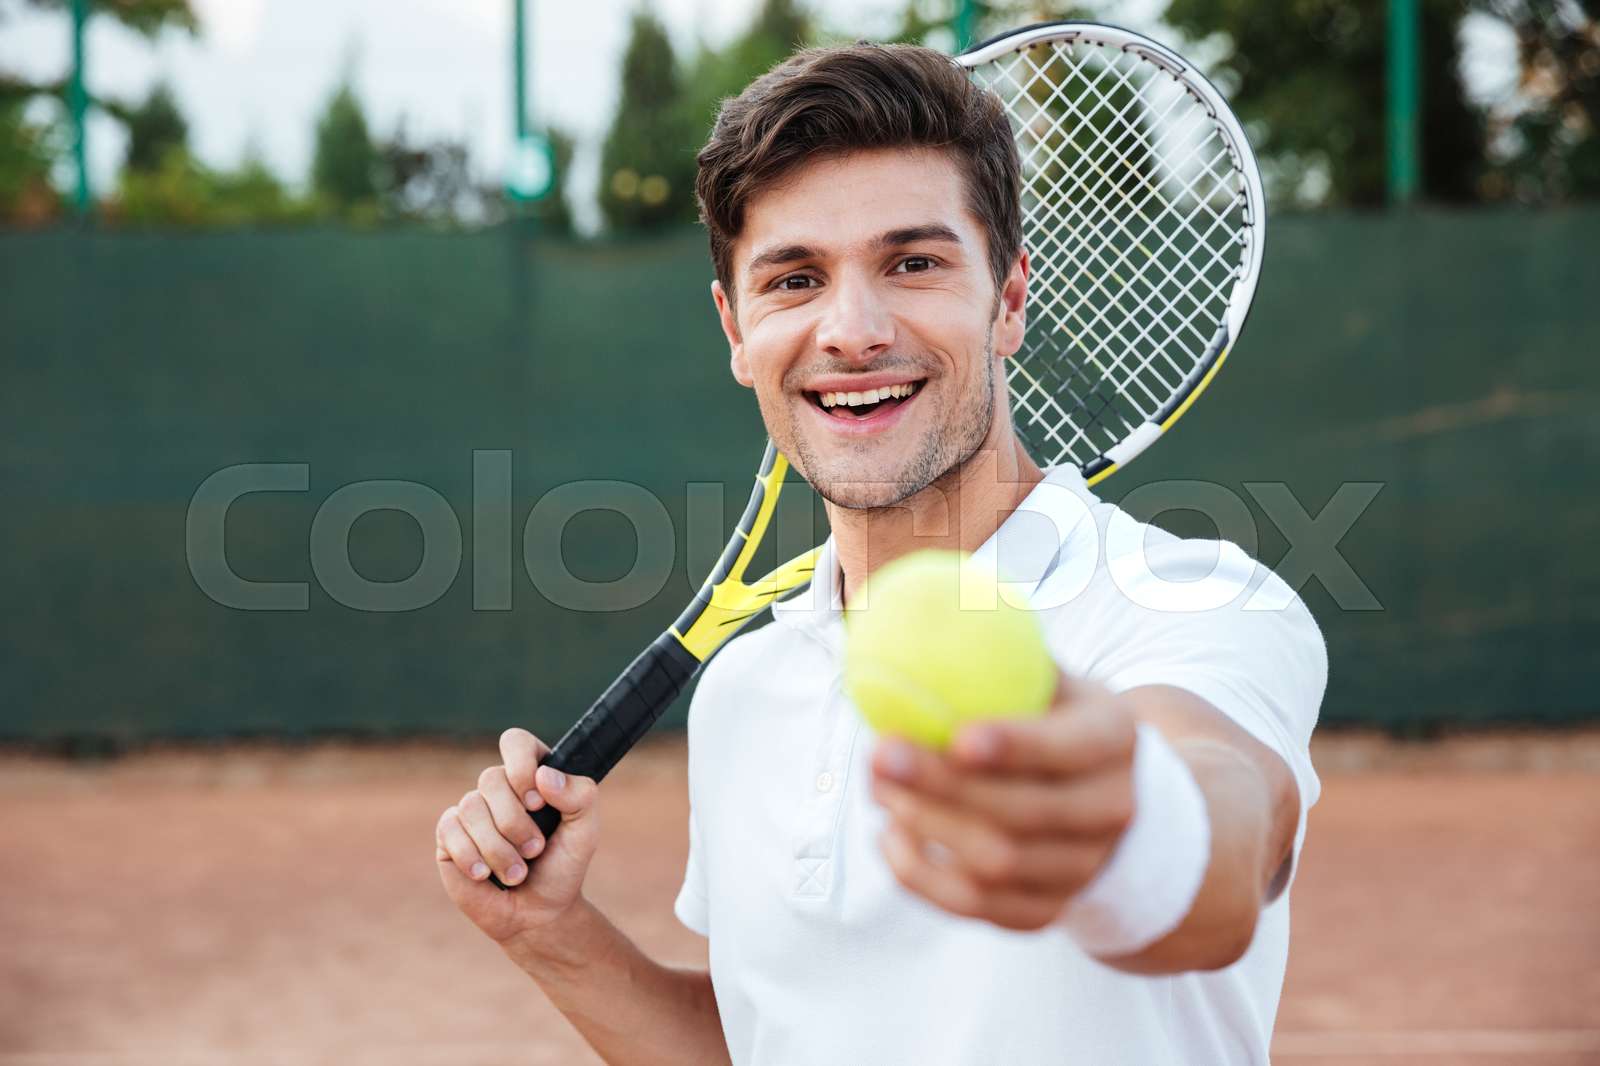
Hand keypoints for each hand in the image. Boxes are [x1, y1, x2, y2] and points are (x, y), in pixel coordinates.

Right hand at [435, 728, 599, 944]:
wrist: (538, 914)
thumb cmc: (563, 867)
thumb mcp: (585, 831)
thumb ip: (580, 796)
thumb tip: (543, 776)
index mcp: (532, 776)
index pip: (516, 743)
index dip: (521, 766)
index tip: (537, 801)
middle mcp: (500, 788)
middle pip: (491, 778)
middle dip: (515, 822)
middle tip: (535, 850)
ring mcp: (472, 810)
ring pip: (471, 807)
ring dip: (498, 848)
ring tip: (517, 873)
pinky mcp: (449, 836)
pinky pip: (450, 831)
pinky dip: (471, 857)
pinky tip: (484, 875)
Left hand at [870, 674, 1136, 930]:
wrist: (1109, 796)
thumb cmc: (1057, 718)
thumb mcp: (1051, 676)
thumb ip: (1000, 652)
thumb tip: (920, 605)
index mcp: (1117, 740)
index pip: (1070, 748)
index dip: (1017, 746)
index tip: (956, 736)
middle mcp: (1111, 810)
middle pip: (1025, 815)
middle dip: (944, 788)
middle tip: (881, 756)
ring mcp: (1081, 868)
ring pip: (996, 866)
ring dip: (925, 827)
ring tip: (876, 787)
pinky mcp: (1045, 910)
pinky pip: (976, 907)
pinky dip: (922, 876)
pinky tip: (888, 834)